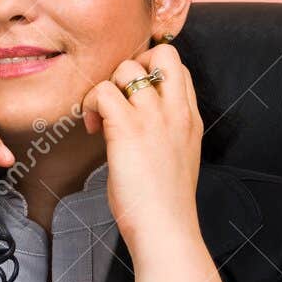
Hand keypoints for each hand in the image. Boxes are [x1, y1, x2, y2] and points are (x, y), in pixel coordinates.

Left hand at [81, 43, 202, 247]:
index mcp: (190, 119)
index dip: (152, 70)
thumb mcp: (177, 158)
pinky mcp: (128, 129)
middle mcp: (176, 111)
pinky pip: (103, 92)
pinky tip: (92, 127)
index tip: (134, 95)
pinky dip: (91, 104)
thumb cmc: (165, 204)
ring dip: (107, 87)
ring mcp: (153, 118)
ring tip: (101, 116)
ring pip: (127, 68)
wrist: (166, 229)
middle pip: (162, 52)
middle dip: (134, 64)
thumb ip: (164, 132)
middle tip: (118, 93)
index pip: (178, 68)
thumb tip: (134, 121)